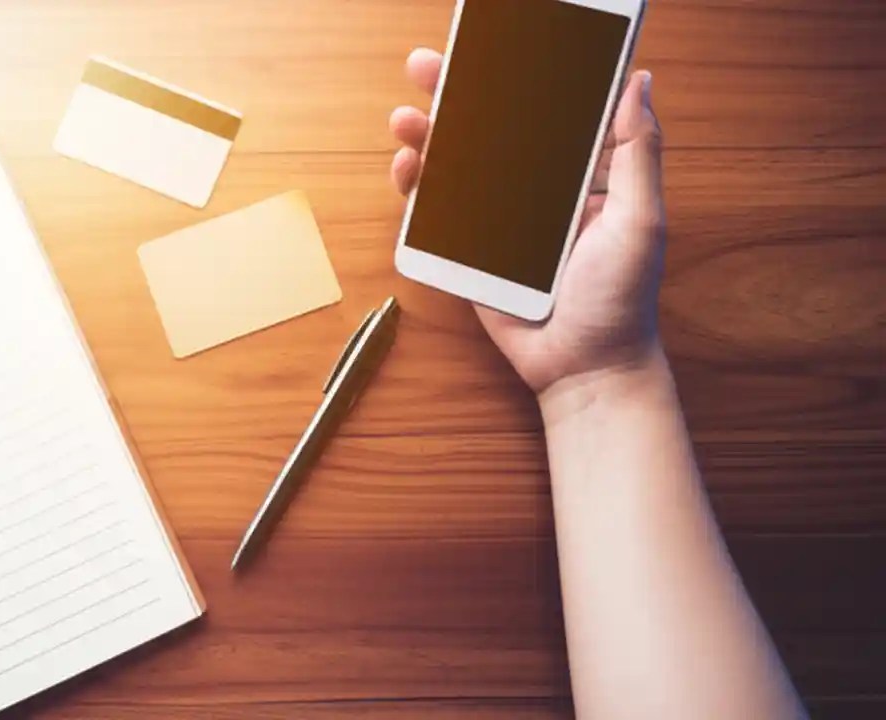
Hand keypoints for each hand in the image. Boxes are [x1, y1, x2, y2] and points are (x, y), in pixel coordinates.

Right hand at [390, 48, 667, 398]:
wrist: (584, 368)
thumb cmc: (623, 300)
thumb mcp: (641, 220)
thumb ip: (637, 150)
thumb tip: (639, 80)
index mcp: (583, 174)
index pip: (549, 111)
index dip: (522, 76)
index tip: (497, 44)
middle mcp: (540, 190)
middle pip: (493, 130)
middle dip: (458, 95)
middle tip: (426, 65)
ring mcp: (503, 221)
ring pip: (459, 166)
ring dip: (430, 136)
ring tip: (406, 117)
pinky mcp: (474, 252)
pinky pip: (441, 213)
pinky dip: (420, 188)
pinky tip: (410, 167)